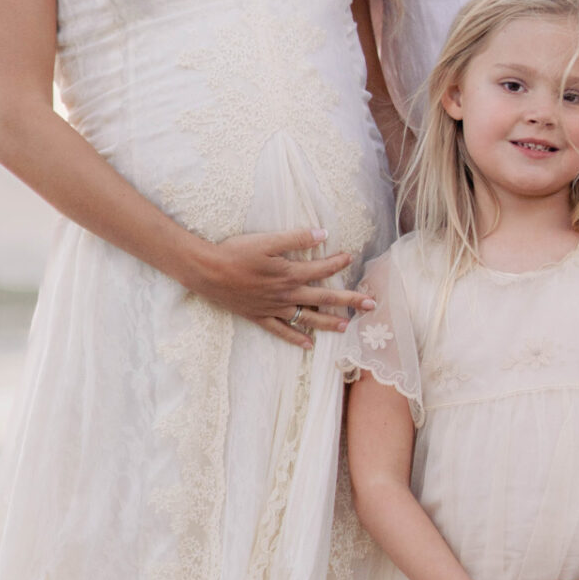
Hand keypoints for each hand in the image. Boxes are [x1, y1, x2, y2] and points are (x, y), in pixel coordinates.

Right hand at [184, 227, 372, 351]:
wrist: (207, 272)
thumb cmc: (234, 252)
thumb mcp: (266, 240)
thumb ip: (296, 238)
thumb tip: (323, 234)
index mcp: (289, 273)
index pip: (322, 269)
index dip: (338, 263)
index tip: (352, 258)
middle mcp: (286, 294)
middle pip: (324, 299)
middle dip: (349, 301)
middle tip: (371, 305)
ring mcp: (274, 308)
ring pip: (307, 318)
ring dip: (329, 323)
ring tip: (347, 327)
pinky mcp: (260, 317)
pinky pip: (282, 331)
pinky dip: (296, 338)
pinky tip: (309, 345)